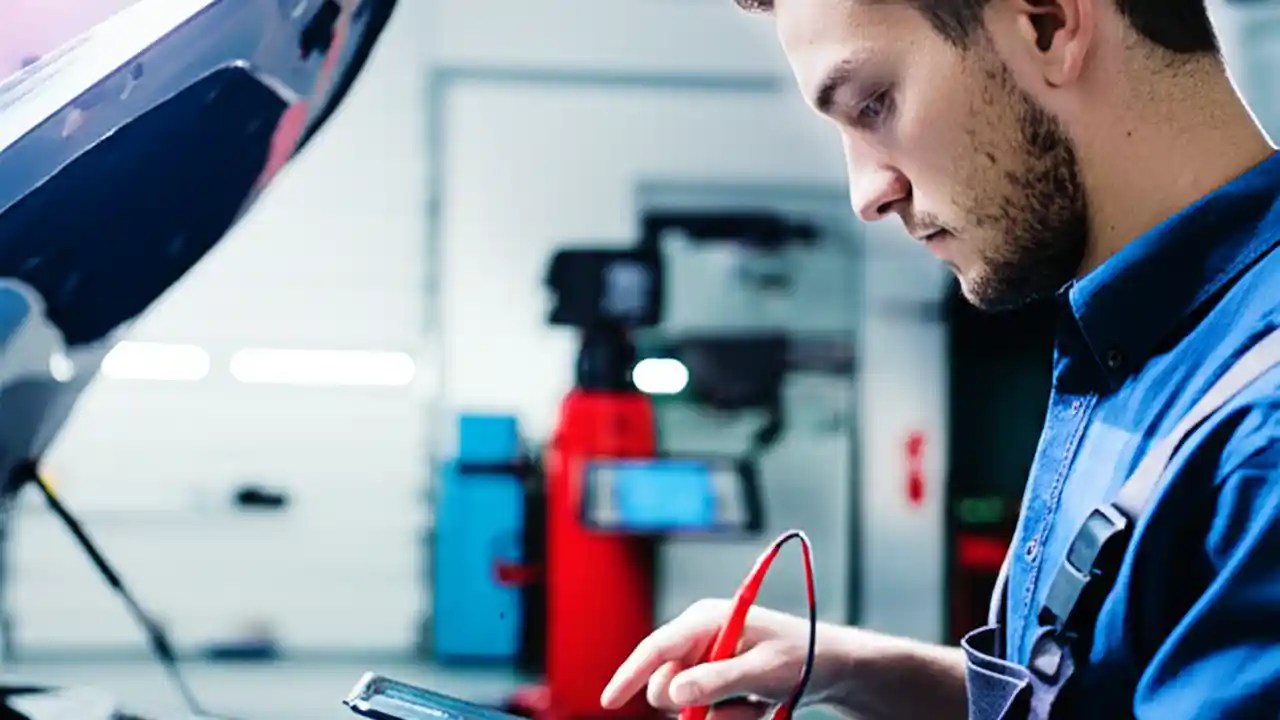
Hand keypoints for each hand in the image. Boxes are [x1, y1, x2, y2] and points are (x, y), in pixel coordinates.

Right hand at [600, 600, 825, 717]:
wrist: (831, 668)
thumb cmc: (800, 657)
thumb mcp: (762, 670)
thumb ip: (717, 680)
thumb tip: (675, 692)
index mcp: (706, 620)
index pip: (656, 647)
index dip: (630, 673)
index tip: (609, 701)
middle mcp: (700, 640)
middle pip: (665, 685)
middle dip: (693, 706)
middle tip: (734, 707)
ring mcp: (707, 664)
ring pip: (686, 707)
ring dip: (721, 717)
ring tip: (756, 706)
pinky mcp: (716, 685)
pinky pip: (706, 715)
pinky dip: (731, 719)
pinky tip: (756, 709)